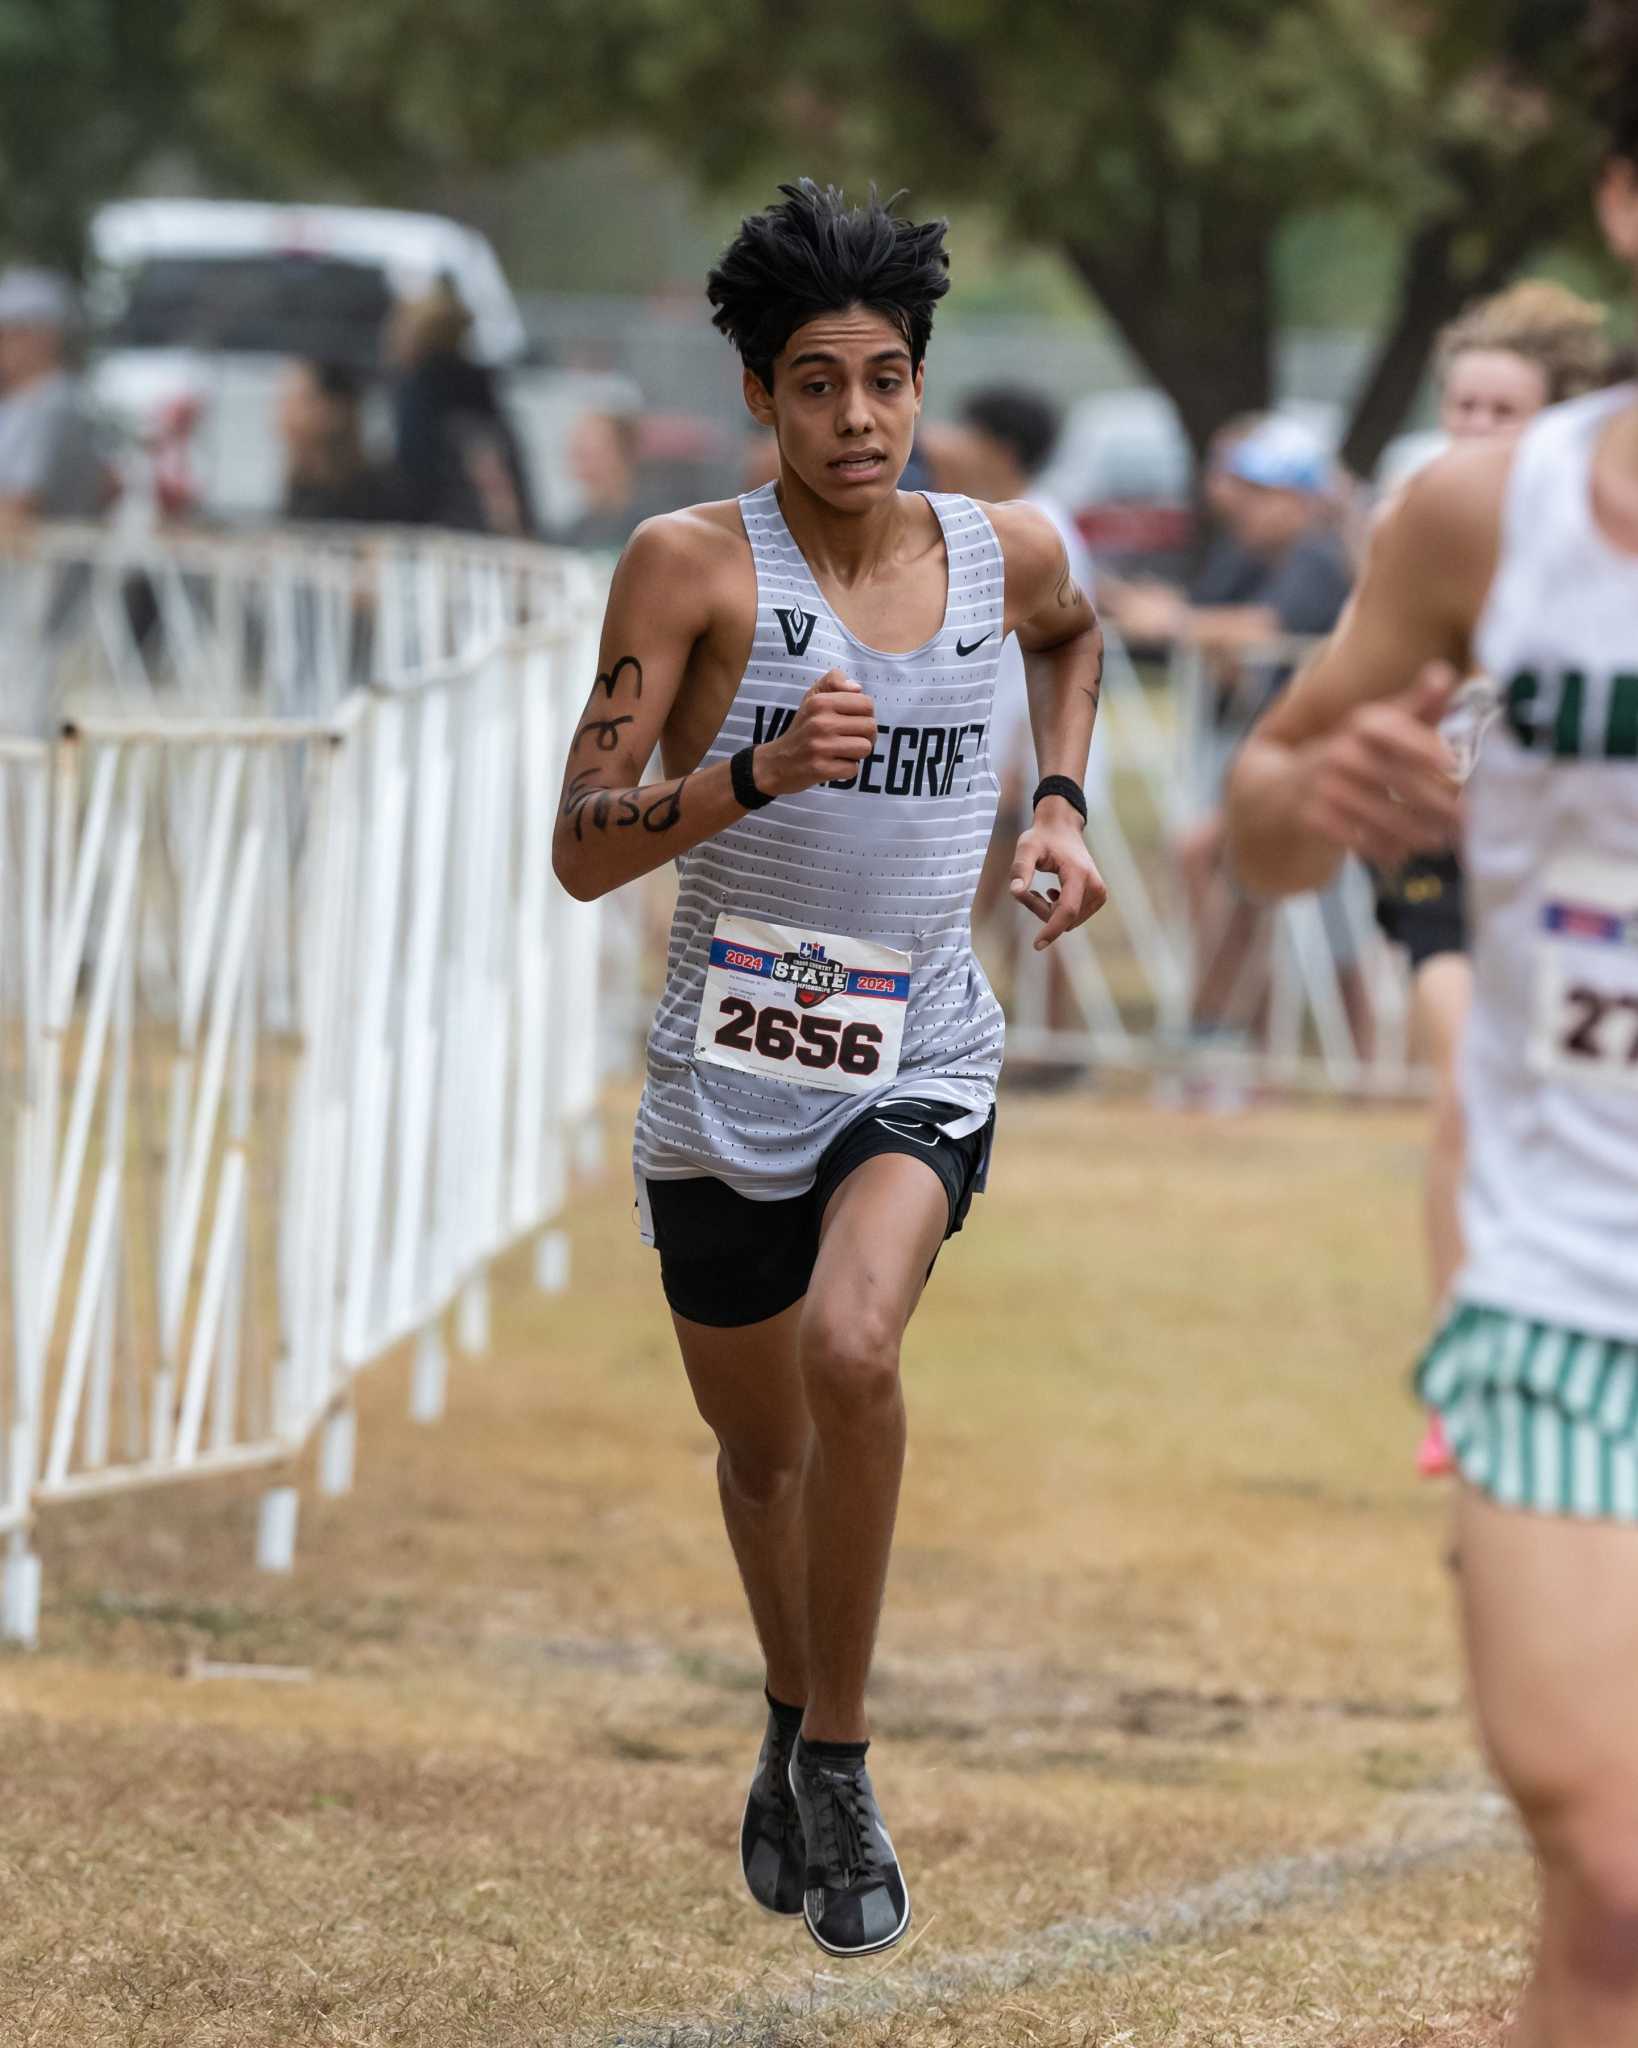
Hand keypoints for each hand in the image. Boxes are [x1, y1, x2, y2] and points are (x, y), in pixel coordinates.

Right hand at [755, 670, 877, 794]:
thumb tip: (857, 688)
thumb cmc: (802, 728)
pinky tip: (833, 764)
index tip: (853, 722)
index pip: (867, 704)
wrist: (776, 762)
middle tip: (849, 739)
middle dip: (865, 736)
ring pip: (865, 748)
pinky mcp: (820, 769)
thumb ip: (834, 682)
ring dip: (856, 754)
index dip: (866, 715)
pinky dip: (846, 770)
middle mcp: (820, 722)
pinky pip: (853, 769)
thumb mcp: (812, 697)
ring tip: (841, 752)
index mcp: (820, 701)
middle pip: (870, 727)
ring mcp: (820, 747)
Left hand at [1009, 799, 1108, 949]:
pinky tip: (1050, 893)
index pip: (1067, 910)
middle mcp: (1095, 886)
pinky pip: (1073, 917)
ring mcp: (1099, 893)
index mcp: (1079, 874)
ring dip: (1048, 910)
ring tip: (1039, 889)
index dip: (1052, 929)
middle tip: (1025, 889)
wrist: (1062, 829)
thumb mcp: (1026, 848)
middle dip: (1041, 909)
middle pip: (1064, 917)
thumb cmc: (1043, 837)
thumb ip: (1020, 869)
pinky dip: (1057, 911)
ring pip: (1068, 920)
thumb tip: (1015, 891)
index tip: (1037, 945)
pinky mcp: (1098, 897)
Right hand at [1298, 663, 1462, 866]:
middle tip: (1467, 820)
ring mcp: (1323, 786)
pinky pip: (1354, 837)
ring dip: (1414, 831)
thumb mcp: (1378, 725)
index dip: (1420, 743)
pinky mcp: (1312, 818)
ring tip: (1441, 842)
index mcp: (1359, 724)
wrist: (1285, 788)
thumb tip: (1445, 672)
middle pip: (1393, 778)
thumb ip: (1417, 705)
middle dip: (1434, 802)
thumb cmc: (1352, 753)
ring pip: (1378, 813)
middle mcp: (1338, 751)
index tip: (1453, 762)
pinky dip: (1381, 849)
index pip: (1390, 729)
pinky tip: (1403, 855)